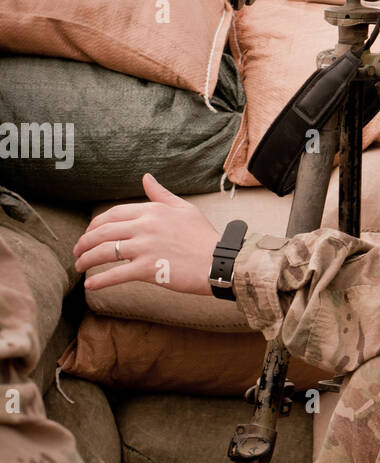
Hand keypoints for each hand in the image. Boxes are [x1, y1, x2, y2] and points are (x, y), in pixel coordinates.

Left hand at [73, 174, 219, 295]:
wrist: (219, 262)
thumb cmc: (204, 237)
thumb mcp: (184, 209)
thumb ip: (161, 194)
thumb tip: (146, 178)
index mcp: (152, 211)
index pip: (113, 214)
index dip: (95, 224)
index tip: (89, 233)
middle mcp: (144, 227)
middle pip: (103, 232)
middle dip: (84, 242)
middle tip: (77, 252)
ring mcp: (145, 248)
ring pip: (104, 252)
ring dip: (86, 260)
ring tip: (79, 267)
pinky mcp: (148, 269)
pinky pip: (116, 274)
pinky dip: (99, 280)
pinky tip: (90, 284)